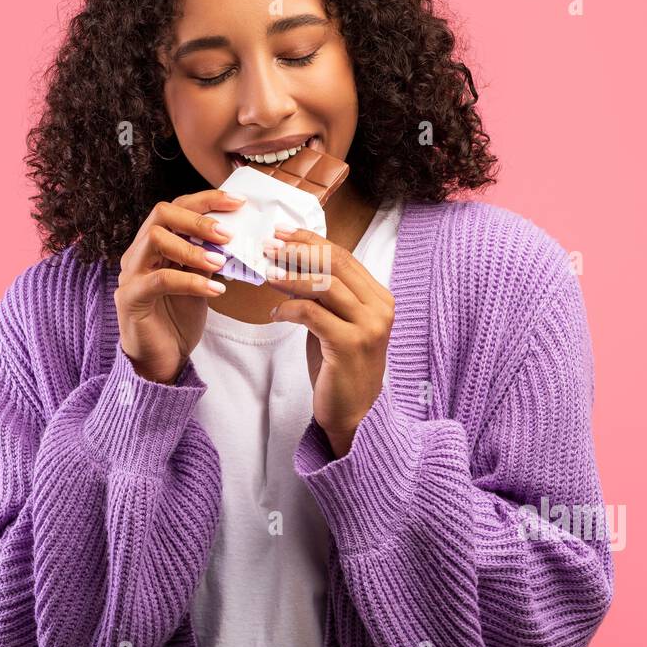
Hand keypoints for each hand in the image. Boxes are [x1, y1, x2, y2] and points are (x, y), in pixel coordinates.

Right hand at [114, 189, 245, 383]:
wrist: (161, 360)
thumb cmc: (177, 320)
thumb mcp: (200, 282)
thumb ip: (208, 258)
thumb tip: (235, 237)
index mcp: (155, 245)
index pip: (177, 208)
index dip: (206, 200)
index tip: (238, 202)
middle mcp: (138, 253)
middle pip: (161, 213)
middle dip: (198, 218)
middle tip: (227, 234)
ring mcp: (131, 274)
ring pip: (155, 239)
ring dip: (193, 248)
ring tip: (220, 262)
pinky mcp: (131, 298)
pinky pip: (160, 279)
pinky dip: (191, 281)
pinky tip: (215, 290)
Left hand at [262, 226, 394, 455]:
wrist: (355, 413)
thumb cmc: (341, 367)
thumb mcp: (335, 323)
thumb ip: (323, 296)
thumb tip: (291, 264)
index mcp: (379, 298)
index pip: (343, 257)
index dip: (311, 241)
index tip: (282, 233)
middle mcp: (380, 308)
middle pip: (336, 264)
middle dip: (299, 250)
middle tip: (268, 246)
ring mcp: (368, 326)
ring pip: (324, 285)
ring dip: (290, 276)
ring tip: (266, 274)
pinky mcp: (350, 345)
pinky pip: (312, 314)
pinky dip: (289, 309)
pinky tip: (275, 313)